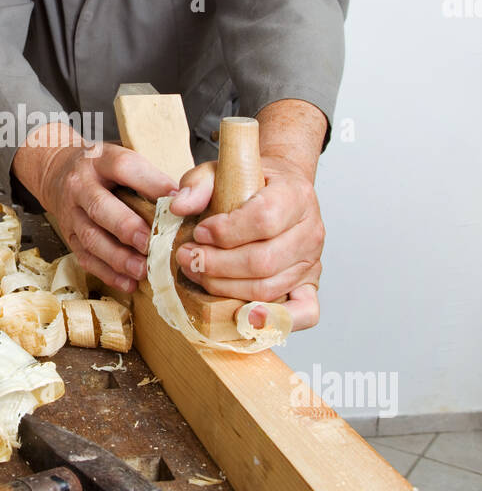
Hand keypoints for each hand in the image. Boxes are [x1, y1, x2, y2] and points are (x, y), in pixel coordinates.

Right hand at [36, 140, 178, 292]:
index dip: (151, 184)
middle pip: (100, 207)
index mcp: (100, 160)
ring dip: (118, 257)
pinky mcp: (68, 236)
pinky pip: (85, 258)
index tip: (177, 202)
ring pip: (91, 238)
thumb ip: (149, 178)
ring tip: (142, 270)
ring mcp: (70, 213)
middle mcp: (80, 186)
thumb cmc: (101, 169)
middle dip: (127, 228)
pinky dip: (107, 273)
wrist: (56, 172)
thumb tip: (184, 203)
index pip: (124, 167)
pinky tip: (128, 283)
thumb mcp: (122, 160)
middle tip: (151, 244)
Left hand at [169, 155, 324, 329]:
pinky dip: (276, 320)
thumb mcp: (221, 171)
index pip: (264, 219)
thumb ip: (198, 183)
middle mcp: (310, 231)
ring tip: (198, 273)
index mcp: (295, 195)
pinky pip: (304, 313)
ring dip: (226, 287)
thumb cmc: (250, 183)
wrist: (279, 190)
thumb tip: (180, 206)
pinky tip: (246, 316)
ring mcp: (311, 262)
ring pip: (269, 287)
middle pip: (263, 260)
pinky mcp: (308, 286)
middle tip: (187, 257)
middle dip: (217, 264)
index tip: (200, 231)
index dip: (226, 231)